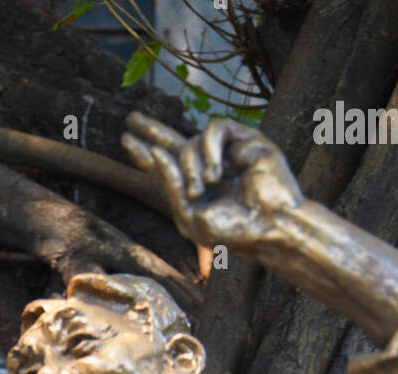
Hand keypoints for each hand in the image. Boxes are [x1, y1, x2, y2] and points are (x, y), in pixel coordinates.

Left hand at [122, 112, 301, 253]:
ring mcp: (229, 153)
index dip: (147, 156)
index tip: (127, 141)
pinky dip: (209, 148)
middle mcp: (211, 169)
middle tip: (131, 118)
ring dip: (191, 165)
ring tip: (203, 187)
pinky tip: (216, 172)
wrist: (270, 227)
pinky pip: (215, 128)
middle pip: (175, 143)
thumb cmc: (233, 232)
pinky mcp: (246, 139)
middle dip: (153, 131)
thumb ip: (170, 185)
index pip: (168, 168)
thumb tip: (157, 151)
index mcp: (198, 191)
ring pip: (192, 141)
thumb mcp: (189, 216)